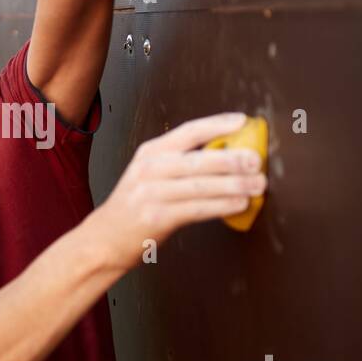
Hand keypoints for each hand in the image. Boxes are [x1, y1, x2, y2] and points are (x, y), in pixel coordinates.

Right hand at [94, 112, 267, 272]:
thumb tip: (226, 155)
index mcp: (150, 152)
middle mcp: (150, 169)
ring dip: (235, 184)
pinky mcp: (157, 217)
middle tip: (256, 160)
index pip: (189, 131)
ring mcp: (152, 193)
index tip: (242, 122)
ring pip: (202, 185)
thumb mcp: (149, 174)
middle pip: (199, 159)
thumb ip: (179, 163)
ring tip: (257, 184)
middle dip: (233, 158)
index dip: (217, 124)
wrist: (104, 238)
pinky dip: (222, 205)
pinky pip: (198, 209)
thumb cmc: (133, 206)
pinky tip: (239, 204)